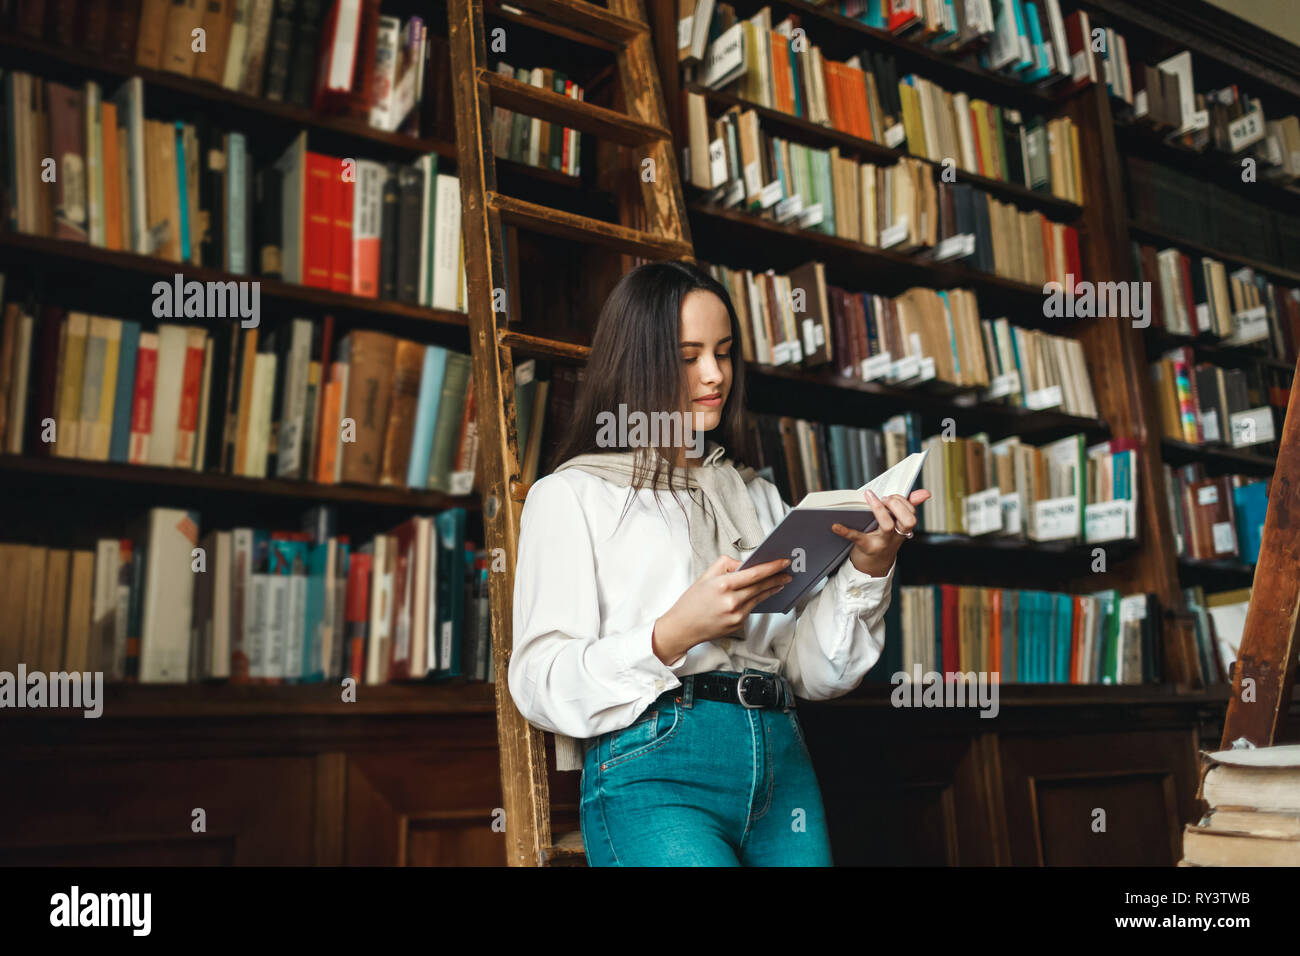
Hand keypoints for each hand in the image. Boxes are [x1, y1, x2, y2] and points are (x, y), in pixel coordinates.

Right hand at [652, 555, 793, 664]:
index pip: (754, 573)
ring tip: (780, 583)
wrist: (682, 628)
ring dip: (771, 590)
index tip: (783, 562)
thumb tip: (744, 563)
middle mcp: (731, 601)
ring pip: (759, 598)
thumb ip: (726, 565)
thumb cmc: (691, 601)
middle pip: (761, 586)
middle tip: (787, 573)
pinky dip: (756, 601)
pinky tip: (761, 595)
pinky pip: (751, 609)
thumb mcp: (705, 576)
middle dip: (776, 578)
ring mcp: (736, 615)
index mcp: (722, 585)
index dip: (771, 567)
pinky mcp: (737, 625)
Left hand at [831, 489, 930, 577]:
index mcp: (903, 528)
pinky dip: (846, 531)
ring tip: (870, 498)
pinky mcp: (866, 547)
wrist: (874, 567)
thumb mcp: (896, 524)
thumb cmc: (884, 539)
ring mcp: (882, 542)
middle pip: (908, 520)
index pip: (911, 513)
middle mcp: (896, 536)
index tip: (890, 495)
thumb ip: (908, 506)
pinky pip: (857, 538)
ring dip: (880, 510)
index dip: (902, 501)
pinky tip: (835, 525)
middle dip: (897, 505)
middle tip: (884, 498)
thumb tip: (925, 492)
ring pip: (888, 526)